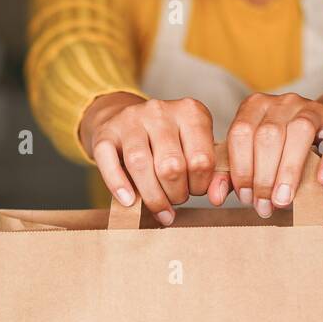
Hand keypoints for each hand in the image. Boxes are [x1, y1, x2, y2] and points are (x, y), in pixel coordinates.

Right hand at [80, 92, 231, 225]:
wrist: (123, 120)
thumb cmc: (165, 143)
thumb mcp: (192, 148)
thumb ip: (209, 171)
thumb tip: (217, 197)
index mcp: (190, 112)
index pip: (201, 160)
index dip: (199, 186)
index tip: (194, 191)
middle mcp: (160, 111)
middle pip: (171, 166)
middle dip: (176, 194)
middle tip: (175, 200)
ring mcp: (130, 120)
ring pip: (140, 164)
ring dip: (152, 196)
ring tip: (159, 209)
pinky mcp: (105, 133)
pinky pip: (109, 162)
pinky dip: (118, 185)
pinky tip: (128, 201)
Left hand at [224, 82, 322, 217]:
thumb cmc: (290, 150)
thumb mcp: (260, 159)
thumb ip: (235, 175)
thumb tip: (214, 196)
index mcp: (255, 108)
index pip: (240, 134)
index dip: (241, 169)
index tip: (245, 197)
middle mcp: (283, 102)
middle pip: (267, 136)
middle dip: (262, 176)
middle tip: (264, 206)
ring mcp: (313, 108)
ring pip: (299, 132)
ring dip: (288, 171)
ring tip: (283, 200)